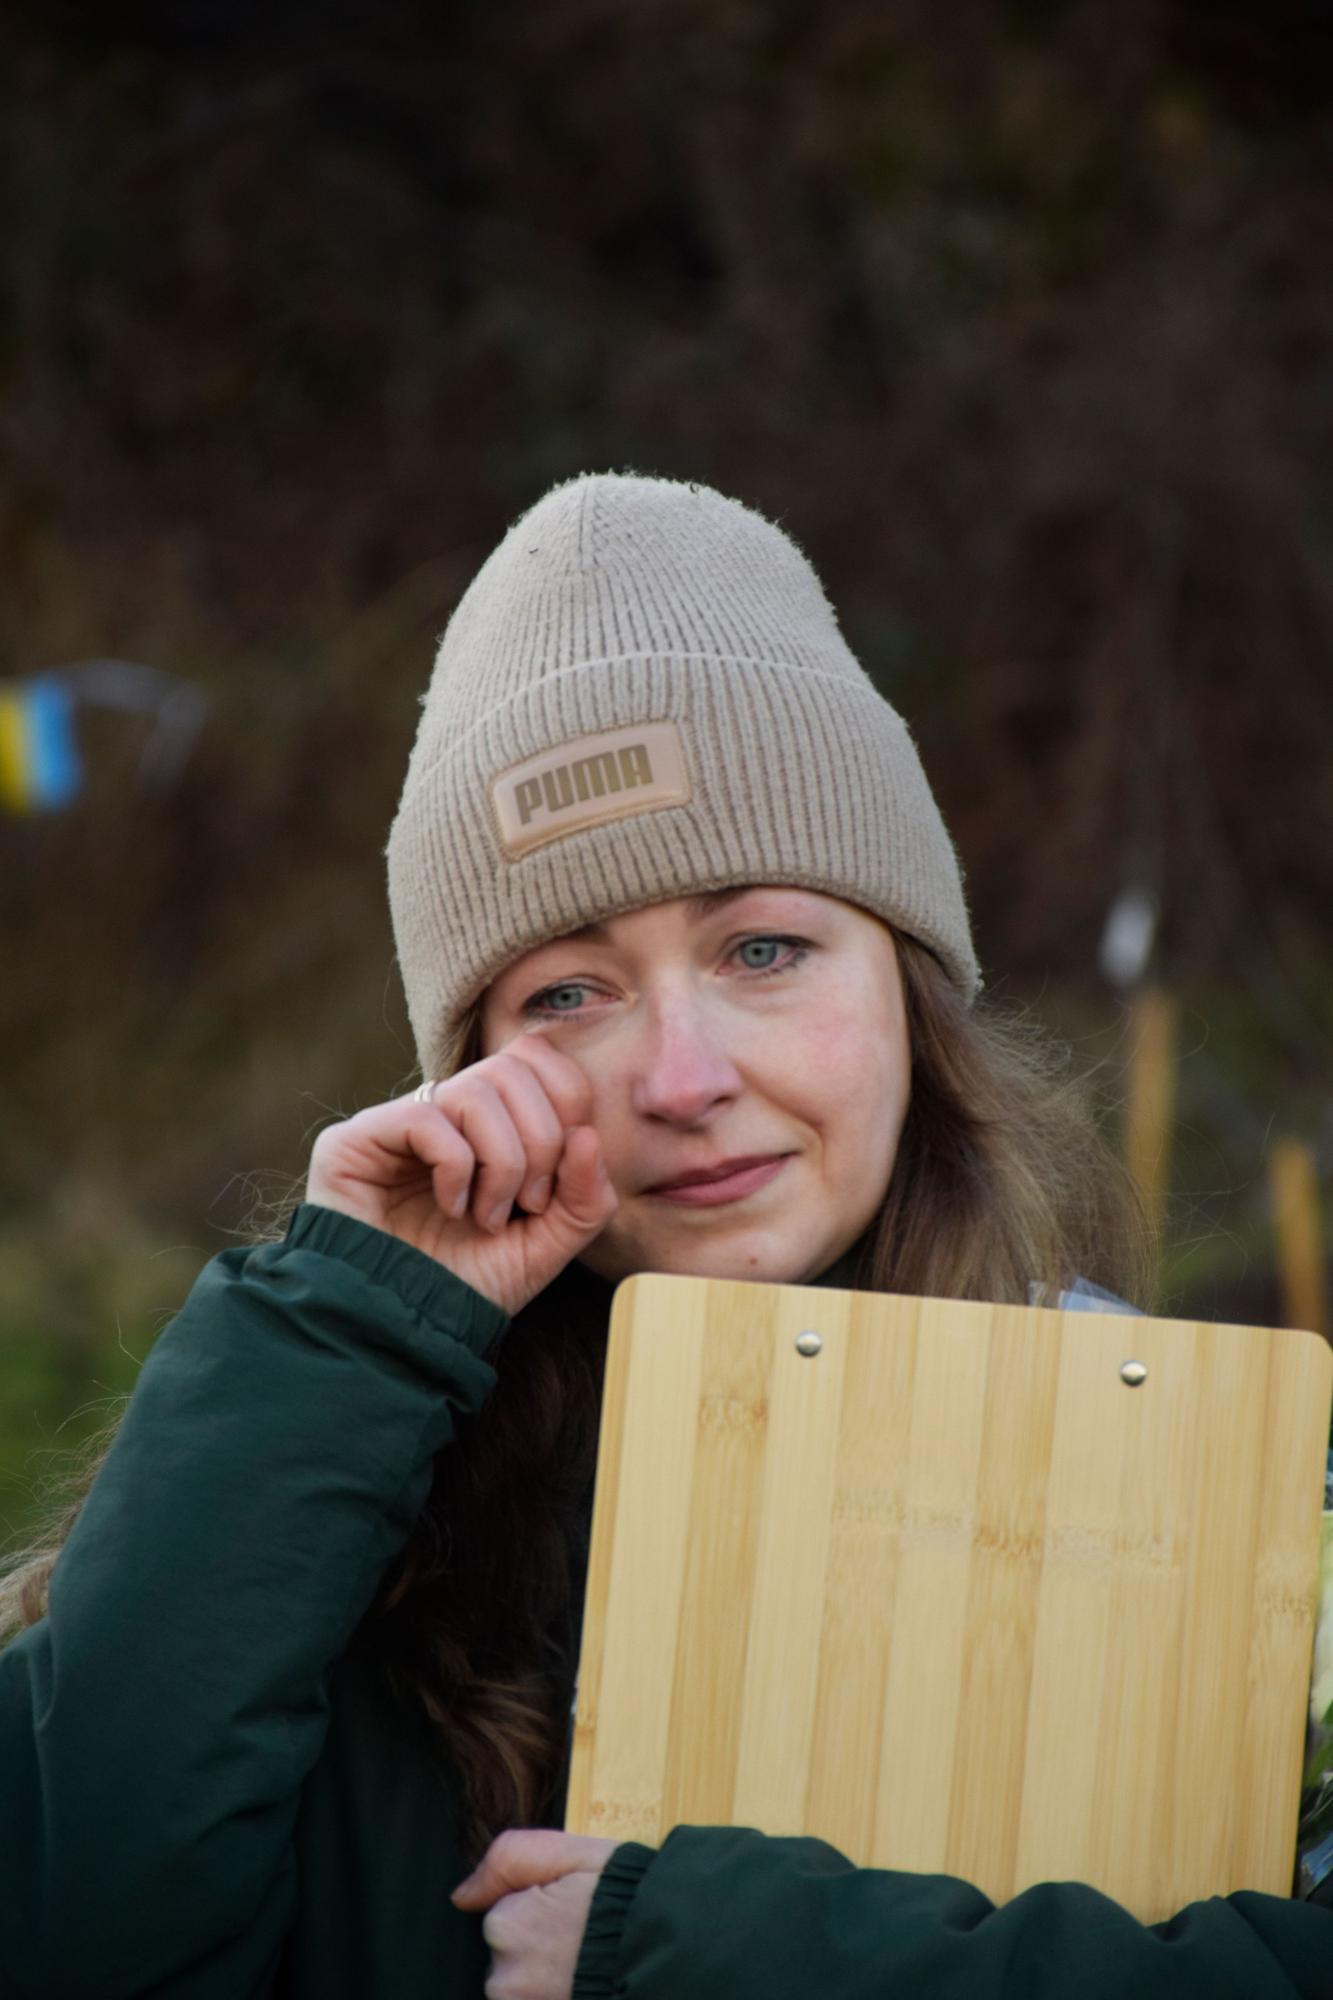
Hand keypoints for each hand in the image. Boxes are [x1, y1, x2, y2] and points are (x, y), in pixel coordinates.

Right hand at [305, 1036, 617, 1315]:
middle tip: (528, 1205)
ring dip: (501, 1161)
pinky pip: (427, 1118)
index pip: (540, 1061)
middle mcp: (446, 1111)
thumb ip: (584, 1198)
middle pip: (513, 1066)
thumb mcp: (548, 1247)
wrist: (404, 1330)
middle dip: (540, 1140)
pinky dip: (455, 1167)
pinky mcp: (356, 1140)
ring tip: (488, 1216)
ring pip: (475, 1090)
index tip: (557, 1180)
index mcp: (491, 1122)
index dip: (567, 1107)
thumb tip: (588, 1135)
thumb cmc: (470, 1285)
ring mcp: (400, 1121)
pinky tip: (450, 1208)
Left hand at [451, 1829, 620, 1999]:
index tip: (571, 1911)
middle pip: (508, 1962)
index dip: (539, 1912)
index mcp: (506, 1926)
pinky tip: (582, 1983)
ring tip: (587, 1967)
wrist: (675, 1948)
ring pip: (522, 1990)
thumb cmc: (627, 1897)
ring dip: (547, 1980)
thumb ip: (508, 1860)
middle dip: (538, 1951)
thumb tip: (461, 1896)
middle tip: (582, 1941)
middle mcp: (505, 1979)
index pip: (502, 1919)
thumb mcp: (571, 1853)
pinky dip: (555, 1994)